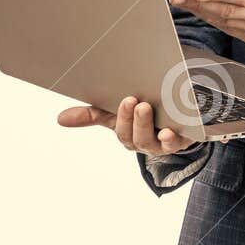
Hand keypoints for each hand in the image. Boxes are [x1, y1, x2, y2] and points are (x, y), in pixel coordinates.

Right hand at [56, 96, 198, 157]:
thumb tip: (59, 119)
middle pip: (139, 138)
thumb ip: (91, 115)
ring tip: (150, 109)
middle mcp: (147, 143)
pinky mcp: (185, 140)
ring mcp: (166, 143)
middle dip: (136, 121)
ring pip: (159, 143)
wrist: (174, 120)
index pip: (122, 132)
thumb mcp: (115, 113)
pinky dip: (176, 138)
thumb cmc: (140, 117)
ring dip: (154, 127)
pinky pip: (182, 142)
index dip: (122, 118)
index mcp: (129, 136)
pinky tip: (171, 131)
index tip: (126, 100)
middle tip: (136, 101)